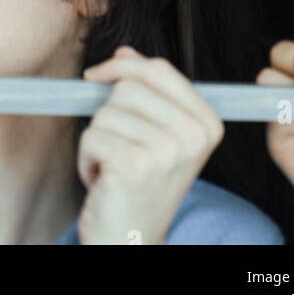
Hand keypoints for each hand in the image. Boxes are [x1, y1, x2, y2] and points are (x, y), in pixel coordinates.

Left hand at [78, 46, 224, 244]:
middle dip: (110, 115)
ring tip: (115, 168)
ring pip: (105, 111)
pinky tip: (104, 181)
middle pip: (128, 87)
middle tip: (121, 149)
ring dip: (98, 140)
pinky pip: (91, 136)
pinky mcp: (134, 166)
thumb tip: (125, 52)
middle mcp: (193, 137)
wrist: (131, 242)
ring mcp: (166, 152)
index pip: (159, 69)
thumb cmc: (141, 188)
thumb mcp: (154, 134)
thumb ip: (145, 90)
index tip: (100, 75)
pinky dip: (87, 158)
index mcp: (206, 124)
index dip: (122, 66)